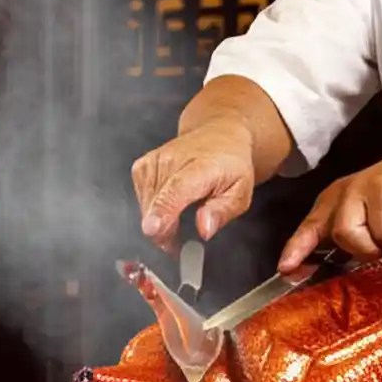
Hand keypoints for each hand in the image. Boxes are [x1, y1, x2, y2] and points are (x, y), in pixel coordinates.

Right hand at [132, 119, 256, 251]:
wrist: (218, 136)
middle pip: (157, 204)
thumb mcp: (239, 193)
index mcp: (201, 166)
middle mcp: (172, 160)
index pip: (176, 189)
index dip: (163, 211)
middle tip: (179, 245)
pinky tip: (168, 204)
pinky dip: (152, 209)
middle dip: (164, 232)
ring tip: (178, 219)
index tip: (153, 230)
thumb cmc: (230, 167)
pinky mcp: (142, 166)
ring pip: (146, 206)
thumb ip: (222, 212)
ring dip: (158, 221)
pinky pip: (141, 199)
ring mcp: (154, 161)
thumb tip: (204, 230)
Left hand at [277, 150, 381, 272]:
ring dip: (380, 245)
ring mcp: (359, 189)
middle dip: (363, 251)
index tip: (285, 270)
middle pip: (334, 237)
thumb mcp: (380, 232)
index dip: (296, 251)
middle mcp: (342, 195)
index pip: (308, 230)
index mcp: (335, 205)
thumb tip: (346, 276)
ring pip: (350, 235)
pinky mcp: (380, 188)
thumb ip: (360, 248)